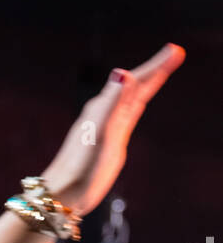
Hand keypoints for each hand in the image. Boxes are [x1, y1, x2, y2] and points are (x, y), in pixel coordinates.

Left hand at [39, 43, 185, 216]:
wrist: (65, 192)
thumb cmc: (80, 165)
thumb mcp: (99, 132)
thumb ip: (112, 103)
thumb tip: (124, 73)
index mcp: (105, 106)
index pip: (136, 80)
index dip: (156, 66)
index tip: (176, 50)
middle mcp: (107, 112)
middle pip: (137, 85)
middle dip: (157, 69)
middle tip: (177, 52)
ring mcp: (110, 127)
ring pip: (134, 98)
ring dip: (149, 83)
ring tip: (163, 69)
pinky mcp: (112, 142)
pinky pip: (129, 115)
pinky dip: (137, 103)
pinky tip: (138, 102)